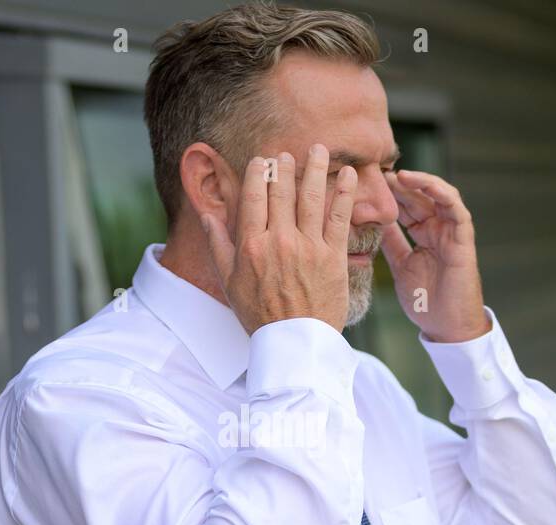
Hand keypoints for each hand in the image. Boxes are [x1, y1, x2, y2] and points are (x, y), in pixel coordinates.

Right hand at [202, 143, 357, 333]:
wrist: (294, 342)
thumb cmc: (260, 314)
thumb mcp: (230, 282)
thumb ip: (218, 245)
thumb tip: (206, 215)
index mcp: (252, 246)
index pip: (254, 197)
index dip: (258, 173)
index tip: (262, 160)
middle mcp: (280, 242)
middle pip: (282, 192)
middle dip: (285, 167)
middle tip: (289, 153)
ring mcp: (309, 248)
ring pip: (312, 197)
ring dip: (316, 168)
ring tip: (320, 150)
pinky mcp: (333, 257)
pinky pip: (340, 217)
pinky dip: (344, 193)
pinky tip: (349, 174)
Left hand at [380, 169, 489, 342]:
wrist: (447, 327)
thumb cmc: (425, 302)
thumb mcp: (401, 266)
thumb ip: (392, 243)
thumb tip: (374, 223)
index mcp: (423, 236)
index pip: (406, 207)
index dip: (390, 194)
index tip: (367, 185)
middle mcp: (438, 230)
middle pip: (419, 198)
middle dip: (400, 184)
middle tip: (377, 173)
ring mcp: (452, 233)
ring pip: (439, 196)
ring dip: (420, 182)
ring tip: (399, 175)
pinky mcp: (464, 239)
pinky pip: (456, 209)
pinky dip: (441, 193)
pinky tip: (423, 183)